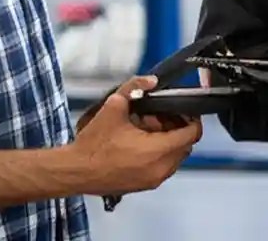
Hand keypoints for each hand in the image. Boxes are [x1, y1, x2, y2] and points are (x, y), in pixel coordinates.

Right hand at [72, 76, 202, 195]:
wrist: (76, 171)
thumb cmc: (94, 143)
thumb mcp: (114, 107)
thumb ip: (134, 88)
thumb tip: (150, 81)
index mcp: (158, 150)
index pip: (191, 134)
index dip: (191, 119)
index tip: (182, 111)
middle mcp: (160, 169)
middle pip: (184, 146)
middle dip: (175, 129)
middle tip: (157, 118)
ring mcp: (153, 180)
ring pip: (174, 158)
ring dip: (166, 142)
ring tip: (145, 130)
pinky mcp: (144, 186)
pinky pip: (162, 168)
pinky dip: (158, 155)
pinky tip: (138, 144)